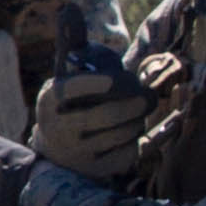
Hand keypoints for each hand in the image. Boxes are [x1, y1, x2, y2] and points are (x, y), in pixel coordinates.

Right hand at [31, 69, 147, 182]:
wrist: (56, 146)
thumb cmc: (72, 102)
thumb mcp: (70, 80)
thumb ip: (91, 58)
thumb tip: (123, 35)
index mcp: (49, 99)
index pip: (73, 89)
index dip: (96, 83)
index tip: (116, 78)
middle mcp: (58, 128)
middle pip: (107, 114)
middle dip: (135, 102)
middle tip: (149, 95)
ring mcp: (77, 152)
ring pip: (121, 134)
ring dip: (139, 119)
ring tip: (141, 110)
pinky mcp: (95, 169)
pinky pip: (131, 153)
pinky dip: (147, 139)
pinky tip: (156, 127)